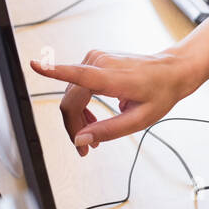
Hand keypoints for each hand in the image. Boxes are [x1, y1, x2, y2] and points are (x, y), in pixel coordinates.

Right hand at [30, 48, 197, 155]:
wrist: (173, 71)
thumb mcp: (140, 119)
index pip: (78, 75)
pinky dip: (81, 106)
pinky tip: (92, 120)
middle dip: (73, 127)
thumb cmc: (161, 93)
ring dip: (78, 119)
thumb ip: (109, 130)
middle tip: (85, 149)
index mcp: (113, 77)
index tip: (35, 65)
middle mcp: (100, 62)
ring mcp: (95, 58)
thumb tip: (80, 140)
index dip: (53, 72)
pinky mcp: (94, 59)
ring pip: (71, 96)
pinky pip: (77, 87)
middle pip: (70, 100)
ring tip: (93, 137)